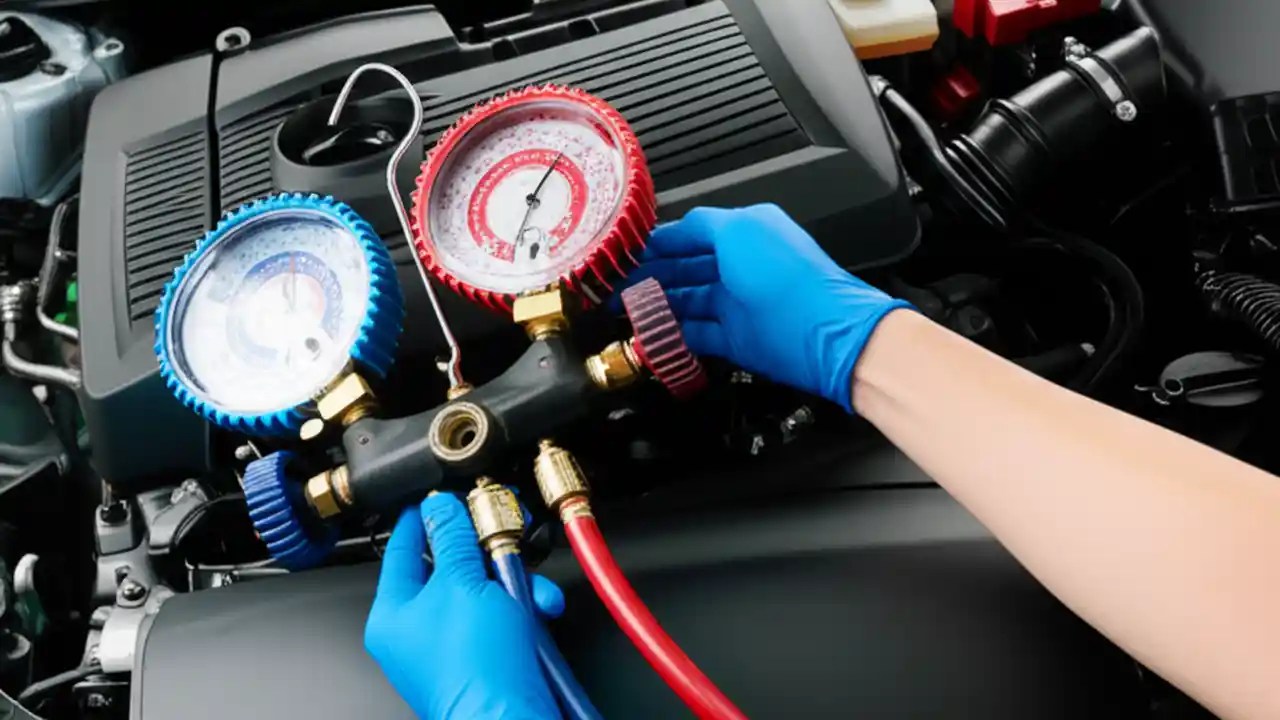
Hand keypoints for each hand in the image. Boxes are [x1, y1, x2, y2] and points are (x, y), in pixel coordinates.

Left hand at [365, 495, 562, 719]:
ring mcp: (452, 647)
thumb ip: (453, 537)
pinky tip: (538, 606)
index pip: (402, 549)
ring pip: (483, 591)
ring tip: (527, 582)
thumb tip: (442, 506)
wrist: (510, 718)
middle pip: (450, 569)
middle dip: (484, 551)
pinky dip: (523, 607)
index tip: (437, 496)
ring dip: (513, 580)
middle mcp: (418, 632)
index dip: (423, 518)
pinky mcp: (485, 658)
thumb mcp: (462, 583)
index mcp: (393, 615)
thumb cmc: (475, 668)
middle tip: (499, 528)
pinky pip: (502, 616)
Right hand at [626, 204, 911, 411]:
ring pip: (687, 303)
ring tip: (625, 310)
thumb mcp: (739, 231)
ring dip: (657, 306)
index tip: (627, 252)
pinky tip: (651, 335)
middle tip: (618, 285)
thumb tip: (676, 227)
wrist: (825, 335)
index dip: (659, 242)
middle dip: (651, 275)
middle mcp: (742, 268)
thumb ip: (703, 225)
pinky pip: (697, 336)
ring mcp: (740, 305)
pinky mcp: (739, 340)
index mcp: (745, 234)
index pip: (692, 234)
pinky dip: (673, 336)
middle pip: (686, 269)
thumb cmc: (788, 278)